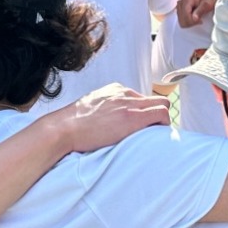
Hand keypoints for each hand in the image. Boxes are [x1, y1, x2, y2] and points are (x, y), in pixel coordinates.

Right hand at [43, 84, 170, 152]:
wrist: (64, 128)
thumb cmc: (72, 125)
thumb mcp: (90, 109)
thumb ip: (103, 110)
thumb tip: (107, 122)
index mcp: (114, 90)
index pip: (140, 98)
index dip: (144, 113)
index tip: (142, 126)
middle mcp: (125, 93)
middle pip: (154, 99)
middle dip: (157, 115)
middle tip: (152, 132)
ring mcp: (130, 104)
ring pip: (162, 105)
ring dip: (161, 121)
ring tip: (153, 136)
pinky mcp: (133, 117)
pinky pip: (161, 114)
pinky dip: (164, 124)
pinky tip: (156, 137)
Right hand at [174, 0, 216, 28]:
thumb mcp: (207, 4)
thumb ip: (200, 11)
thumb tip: (194, 19)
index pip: (186, 16)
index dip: (193, 21)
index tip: (201, 21)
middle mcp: (181, 2)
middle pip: (182, 20)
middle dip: (192, 23)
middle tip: (200, 20)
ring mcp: (179, 6)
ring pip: (181, 22)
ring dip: (190, 23)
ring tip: (197, 18)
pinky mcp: (179, 10)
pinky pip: (182, 21)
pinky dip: (188, 22)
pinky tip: (194, 18)